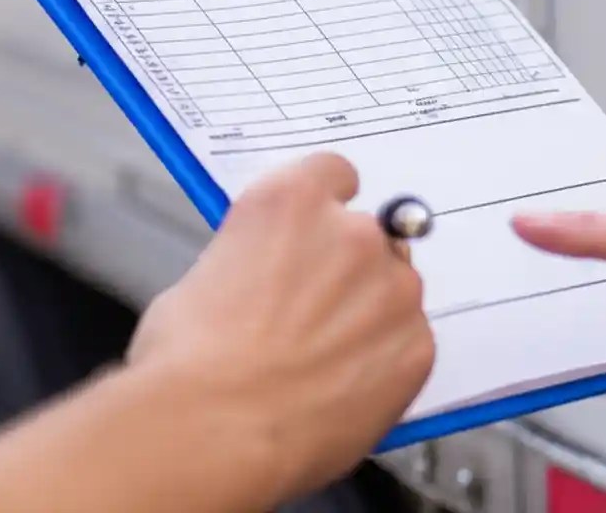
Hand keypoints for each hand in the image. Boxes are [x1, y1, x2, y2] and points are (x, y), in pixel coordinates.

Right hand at [127, 153, 434, 506]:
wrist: (212, 430)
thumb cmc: (188, 360)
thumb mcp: (204, 275)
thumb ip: (257, 256)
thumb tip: (266, 273)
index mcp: (292, 202)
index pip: (335, 174)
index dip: (326, 207)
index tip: (320, 231)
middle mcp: (353, 233)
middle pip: (370, 237)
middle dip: (348, 270)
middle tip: (313, 314)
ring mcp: (393, 290)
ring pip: (394, 291)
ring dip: (372, 314)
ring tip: (324, 360)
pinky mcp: (416, 345)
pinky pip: (409, 343)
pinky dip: (386, 361)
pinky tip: (344, 388)